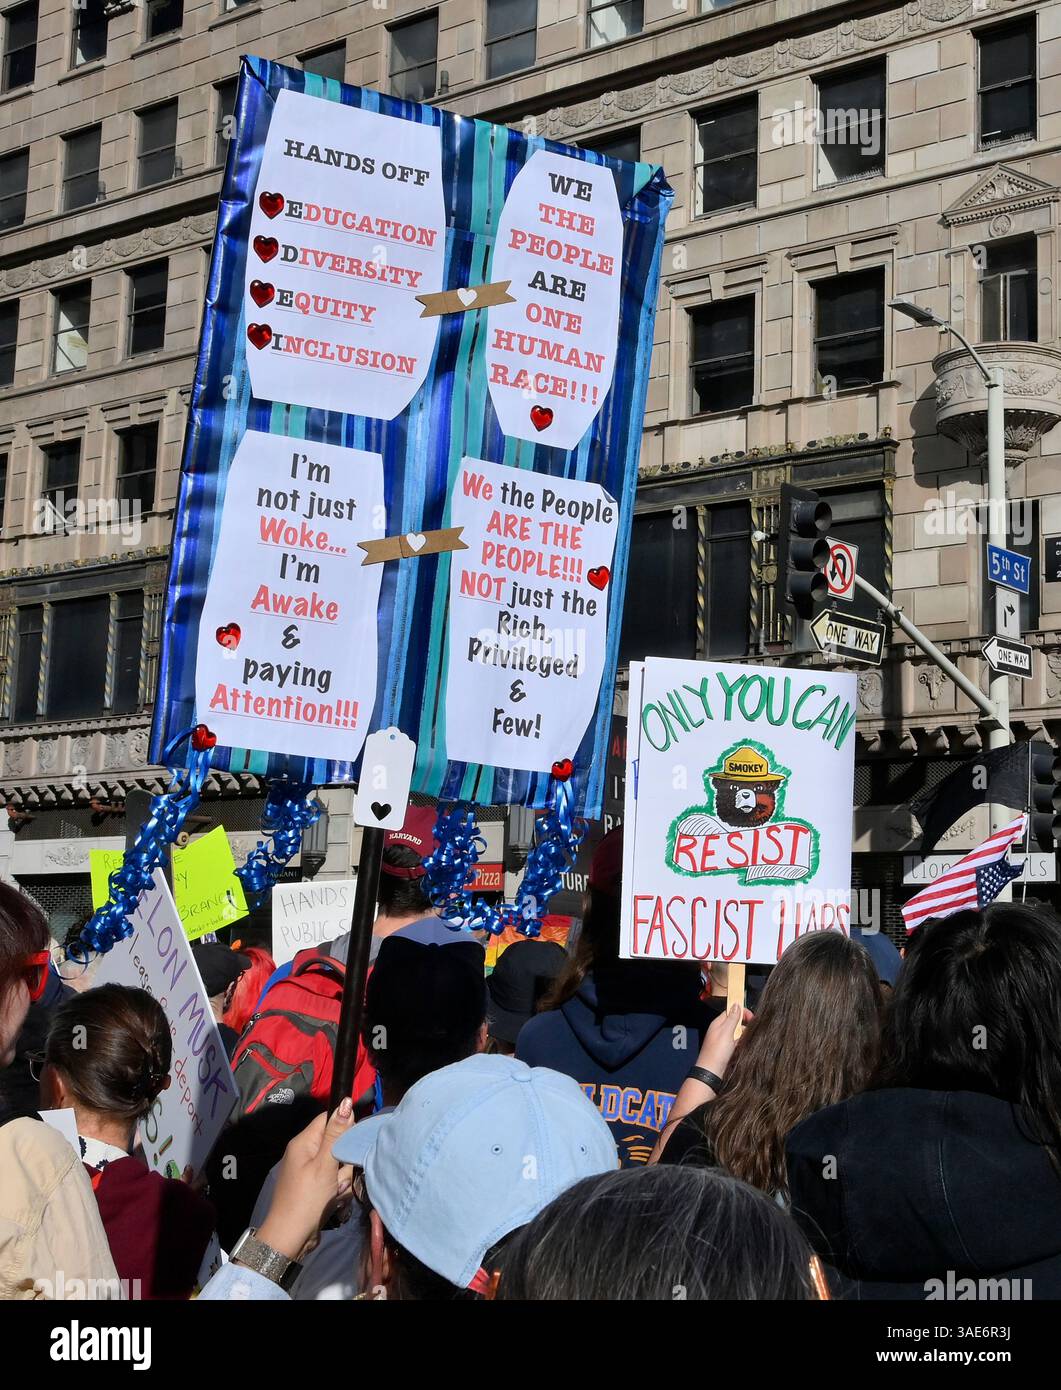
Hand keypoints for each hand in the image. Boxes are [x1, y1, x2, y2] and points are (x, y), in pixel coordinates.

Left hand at [254, 1098, 355, 1262]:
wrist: (290, 1239)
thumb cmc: (307, 1198)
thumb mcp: (325, 1165)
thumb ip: (337, 1134)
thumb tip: (346, 1101)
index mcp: (303, 1142)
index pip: (328, 1119)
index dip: (344, 1126)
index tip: (353, 1142)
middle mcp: (305, 1153)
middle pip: (337, 1145)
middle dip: (343, 1163)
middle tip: (337, 1178)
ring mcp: (309, 1172)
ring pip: (338, 1166)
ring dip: (341, 1181)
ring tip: (333, 1194)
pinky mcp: (314, 1188)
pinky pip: (334, 1182)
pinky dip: (336, 1192)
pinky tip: (332, 1203)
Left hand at [699, 1002, 753, 1080]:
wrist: (711, 1073)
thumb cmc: (717, 1052)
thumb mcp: (726, 1032)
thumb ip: (732, 1018)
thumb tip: (736, 1004)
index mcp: (718, 1023)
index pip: (731, 1011)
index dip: (741, 1012)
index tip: (752, 1017)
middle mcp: (720, 1031)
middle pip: (735, 1022)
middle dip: (744, 1024)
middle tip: (752, 1029)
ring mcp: (724, 1041)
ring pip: (738, 1034)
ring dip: (744, 1035)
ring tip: (748, 1040)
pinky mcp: (727, 1051)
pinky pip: (737, 1044)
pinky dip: (742, 1044)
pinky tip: (746, 1047)